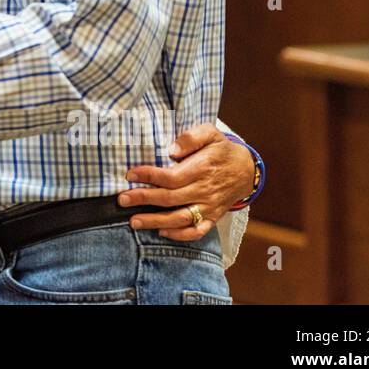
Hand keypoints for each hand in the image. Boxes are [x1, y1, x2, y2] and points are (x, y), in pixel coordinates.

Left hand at [117, 123, 254, 241]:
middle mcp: (204, 190)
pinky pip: (197, 231)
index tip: (130, 174)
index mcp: (202, 168)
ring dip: (155, 221)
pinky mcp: (213, 217)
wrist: (246, 170)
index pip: (171, 176)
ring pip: (180, 218)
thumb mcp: (210, 133)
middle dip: (143, 199)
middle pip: (170, 198)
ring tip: (133, 222)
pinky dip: (179, 235)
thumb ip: (191, 137)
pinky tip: (161, 232)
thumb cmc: (222, 150)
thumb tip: (172, 150)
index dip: (149, 176)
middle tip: (122, 199)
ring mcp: (209, 206)